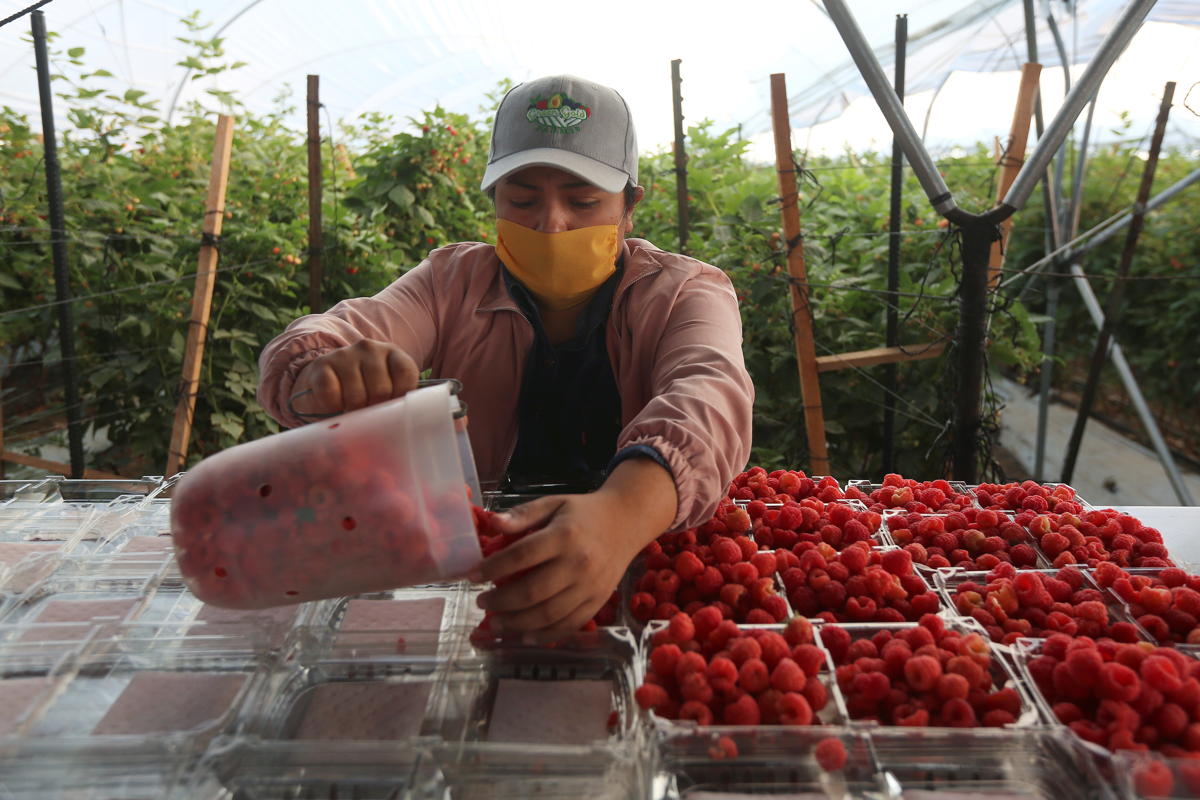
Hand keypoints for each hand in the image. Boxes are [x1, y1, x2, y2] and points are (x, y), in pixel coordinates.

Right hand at [290, 339, 417, 415]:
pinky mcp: (322, 365)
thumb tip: (400, 418)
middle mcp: (369, 348)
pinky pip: (331, 395)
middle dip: (374, 407)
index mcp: (392, 353)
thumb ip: (396, 398)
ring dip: (353, 409)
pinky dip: (332, 406)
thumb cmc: (363, 390)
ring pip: (357, 396)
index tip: (389, 405)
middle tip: (366, 409)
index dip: (399, 396)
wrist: (324, 383)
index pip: (406, 373)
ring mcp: (345, 354)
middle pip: (381, 389)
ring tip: (350, 406)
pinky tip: (335, 404)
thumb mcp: (386, 390)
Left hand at [476, 458, 676, 642]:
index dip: (492, 568)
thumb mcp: (553, 503)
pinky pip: (570, 624)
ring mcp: (590, 586)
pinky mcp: (598, 601)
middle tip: (481, 602)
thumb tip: (491, 522)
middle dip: (501, 602)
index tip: (472, 576)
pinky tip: (525, 635)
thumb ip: (522, 514)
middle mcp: (578, 563)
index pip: (522, 556)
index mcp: (564, 535)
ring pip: (549, 614)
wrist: (627, 521)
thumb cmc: (583, 512)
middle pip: (533, 591)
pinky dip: (545, 634)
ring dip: (517, 623)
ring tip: (496, 622)